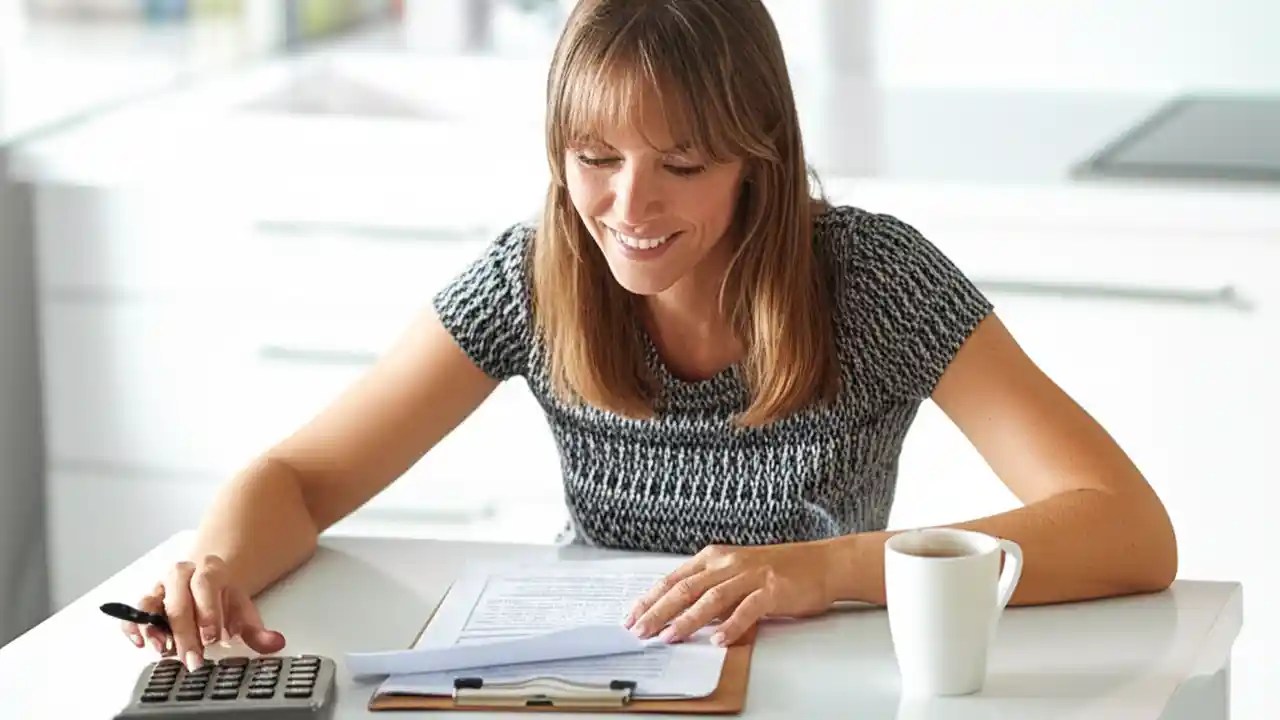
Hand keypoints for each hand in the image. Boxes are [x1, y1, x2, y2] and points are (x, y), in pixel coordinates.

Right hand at [119, 554, 286, 669]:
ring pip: (150, 602)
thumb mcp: (244, 611)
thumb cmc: (223, 600)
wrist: (208, 583)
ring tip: (163, 649)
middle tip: (193, 658)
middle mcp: (182, 574)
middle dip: (185, 633)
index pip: (206, 584)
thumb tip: (275, 643)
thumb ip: (258, 630)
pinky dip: (133, 627)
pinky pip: (133, 612)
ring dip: (154, 629)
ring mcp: (161, 586)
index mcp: (210, 569)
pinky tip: (141, 643)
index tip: (212, 636)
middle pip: (179, 601)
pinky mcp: (146, 600)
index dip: (208, 610)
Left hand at [624, 542, 835, 646]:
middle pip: (686, 588)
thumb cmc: (777, 570)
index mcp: (715, 557)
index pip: (674, 579)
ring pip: (711, 598)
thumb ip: (710, 588)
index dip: (651, 598)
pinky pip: (747, 609)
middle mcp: (728, 563)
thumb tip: (679, 613)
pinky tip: (718, 640)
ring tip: (669, 637)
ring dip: (687, 620)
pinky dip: (731, 626)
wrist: (820, 563)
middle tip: (640, 630)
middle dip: (658, 611)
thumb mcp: (735, 572)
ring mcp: (750, 575)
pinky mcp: (771, 589)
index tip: (632, 616)